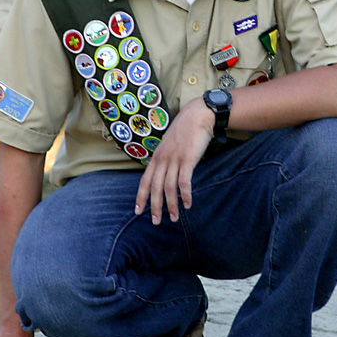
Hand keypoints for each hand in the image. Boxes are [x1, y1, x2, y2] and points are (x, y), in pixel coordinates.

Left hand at [134, 96, 214, 223]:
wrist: (198, 115)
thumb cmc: (186, 130)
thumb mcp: (170, 144)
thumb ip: (166, 158)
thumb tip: (165, 173)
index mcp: (157, 157)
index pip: (144, 180)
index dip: (140, 197)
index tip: (138, 211)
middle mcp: (163, 159)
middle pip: (154, 188)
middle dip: (154, 207)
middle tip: (156, 221)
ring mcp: (174, 159)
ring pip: (169, 188)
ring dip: (171, 205)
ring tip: (174, 218)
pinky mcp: (188, 159)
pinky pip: (184, 182)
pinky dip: (185, 195)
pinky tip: (188, 204)